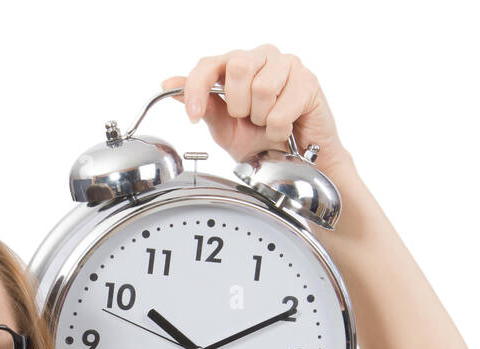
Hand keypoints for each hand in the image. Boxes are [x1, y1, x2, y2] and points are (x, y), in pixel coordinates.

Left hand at [160, 43, 352, 178]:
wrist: (293, 160)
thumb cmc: (260, 140)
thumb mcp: (224, 128)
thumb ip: (203, 105)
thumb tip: (170, 85)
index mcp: (237, 64)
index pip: (209, 63)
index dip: (197, 88)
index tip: (193, 115)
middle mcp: (261, 57)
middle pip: (237, 67)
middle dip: (238, 105)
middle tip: (248, 119)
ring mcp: (287, 65)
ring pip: (262, 87)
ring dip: (261, 117)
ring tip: (267, 123)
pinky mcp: (308, 81)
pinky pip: (282, 109)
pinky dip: (278, 128)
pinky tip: (284, 128)